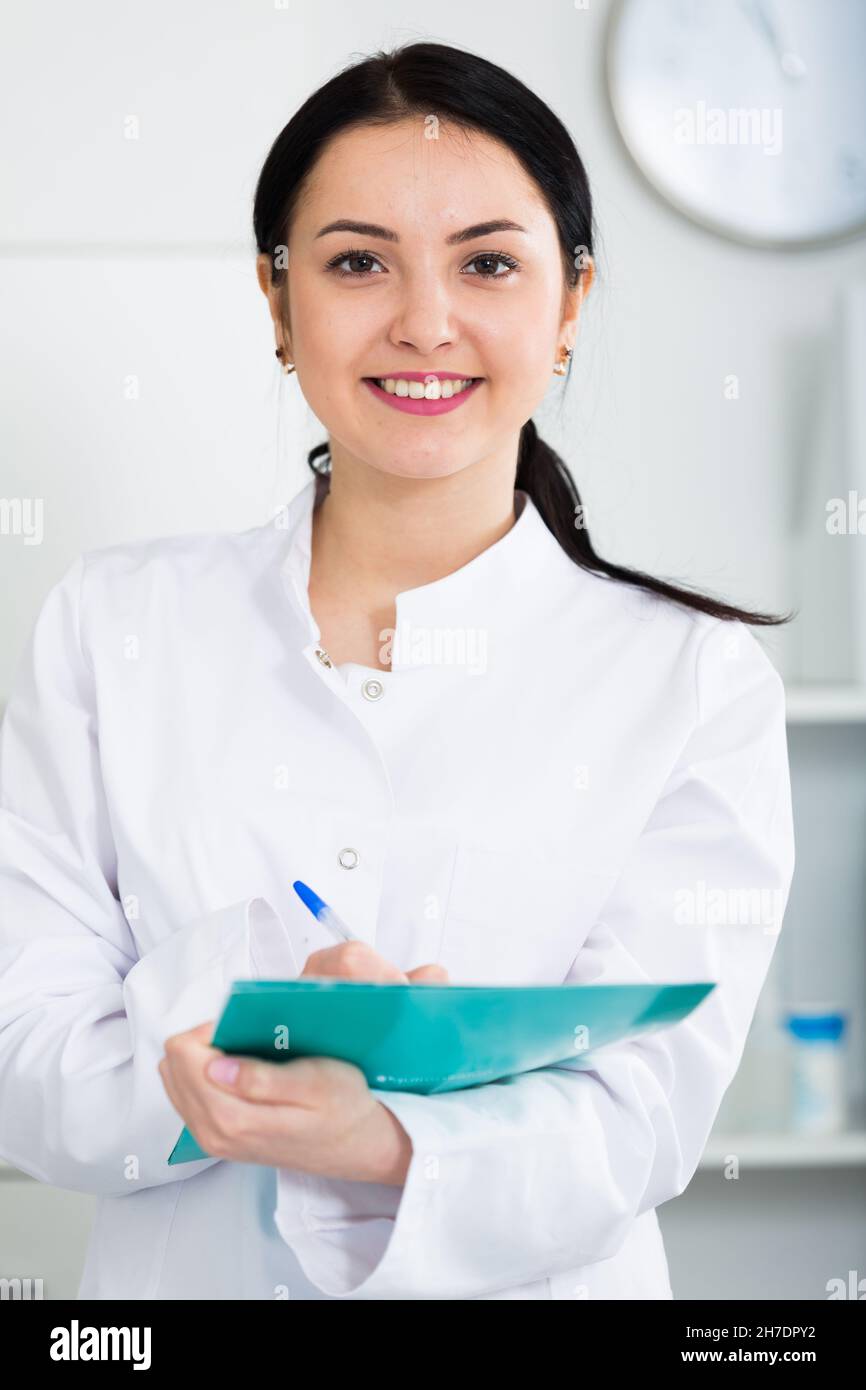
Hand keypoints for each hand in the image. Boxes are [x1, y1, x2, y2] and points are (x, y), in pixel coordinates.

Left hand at [158, 942, 447, 1181]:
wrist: (359, 1147)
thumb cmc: (344, 1107)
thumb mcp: (316, 1082)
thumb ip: (263, 1078)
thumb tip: (215, 1066)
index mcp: (232, 1116)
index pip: (183, 1053)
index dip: (210, 1028)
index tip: (244, 1026)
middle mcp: (213, 1132)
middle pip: (173, 1065)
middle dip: (206, 1041)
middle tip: (249, 1039)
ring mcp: (213, 1139)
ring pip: (175, 1080)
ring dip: (204, 1058)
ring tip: (247, 1054)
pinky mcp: (219, 1140)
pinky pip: (189, 1096)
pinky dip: (206, 1076)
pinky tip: (240, 1072)